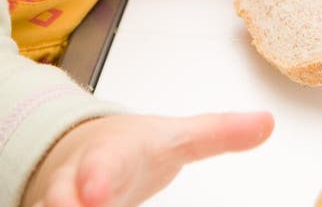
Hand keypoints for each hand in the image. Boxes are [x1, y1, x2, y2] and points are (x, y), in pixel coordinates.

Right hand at [22, 110, 273, 206]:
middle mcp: (72, 185)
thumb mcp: (174, 138)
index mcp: (110, 156)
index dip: (98, 179)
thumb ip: (218, 133)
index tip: (96, 191)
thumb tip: (268, 122)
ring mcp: (53, 203)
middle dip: (61, 202)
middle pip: (59, 197)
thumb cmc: (129, 149)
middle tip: (72, 205)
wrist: (76, 152)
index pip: (103, 165)